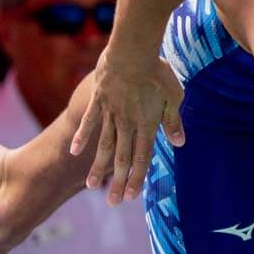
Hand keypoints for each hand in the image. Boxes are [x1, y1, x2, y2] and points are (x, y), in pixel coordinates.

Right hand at [71, 43, 184, 205]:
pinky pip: (88, 122)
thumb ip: (173, 121)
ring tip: (90, 186)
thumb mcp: (174, 96)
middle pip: (122, 158)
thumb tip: (179, 143)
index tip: (131, 197)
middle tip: (112, 203)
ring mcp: (110, 113)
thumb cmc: (158, 72)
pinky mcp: (98, 101)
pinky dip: (82, 137)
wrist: (133, 51)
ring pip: (104, 146)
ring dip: (98, 167)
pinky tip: (75, 151)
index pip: (142, 158)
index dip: (137, 178)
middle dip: (118, 182)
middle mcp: (127, 124)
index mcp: (146, 125)